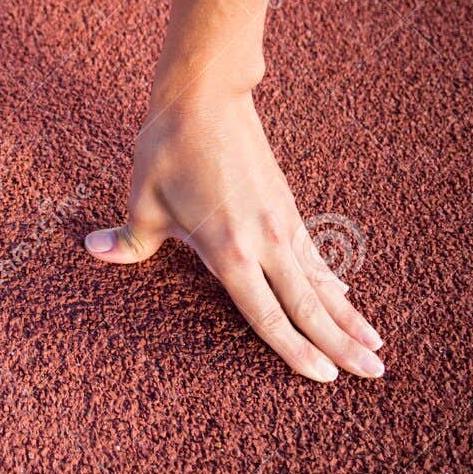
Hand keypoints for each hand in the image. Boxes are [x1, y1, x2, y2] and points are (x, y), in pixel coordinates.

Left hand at [84, 90, 382, 381]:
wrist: (206, 95)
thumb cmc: (169, 148)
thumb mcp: (142, 201)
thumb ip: (128, 240)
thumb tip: (95, 252)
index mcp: (228, 251)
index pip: (268, 316)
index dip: (296, 351)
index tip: (324, 378)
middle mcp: (264, 242)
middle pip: (309, 305)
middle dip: (342, 344)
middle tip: (375, 373)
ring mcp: (281, 222)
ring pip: (321, 282)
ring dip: (349, 316)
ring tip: (376, 346)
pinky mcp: (286, 204)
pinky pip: (314, 254)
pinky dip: (332, 280)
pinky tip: (345, 297)